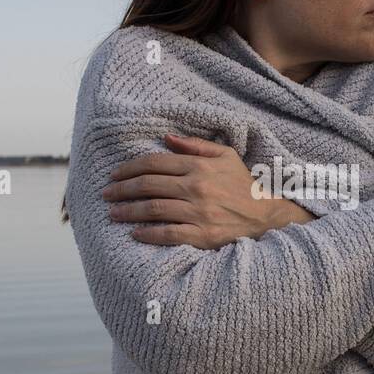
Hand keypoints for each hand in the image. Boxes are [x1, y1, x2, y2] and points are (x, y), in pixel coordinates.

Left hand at [103, 134, 313, 247]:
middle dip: (122, 189)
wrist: (267, 215)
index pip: (155, 163)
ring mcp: (199, 213)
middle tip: (106, 194)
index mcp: (199, 167)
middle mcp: (196, 188)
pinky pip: (168, 234)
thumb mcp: (225, 156)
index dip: (130, 168)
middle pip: (148, 186)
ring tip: (112, 213)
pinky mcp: (203, 236)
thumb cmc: (243, 185)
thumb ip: (196, 145)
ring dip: (128, 211)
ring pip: (153, 210)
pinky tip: (135, 234)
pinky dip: (148, 234)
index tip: (115, 175)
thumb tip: (167, 138)